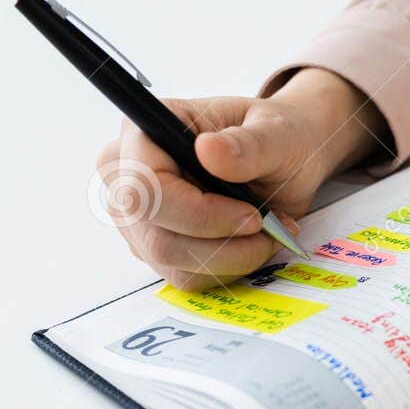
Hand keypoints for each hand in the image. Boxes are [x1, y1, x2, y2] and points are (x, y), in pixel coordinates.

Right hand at [95, 68, 387, 289]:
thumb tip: (209, 149)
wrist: (283, 158)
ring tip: (269, 229)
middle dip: (223, 244)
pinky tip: (252, 241)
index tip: (253, 216)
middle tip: (269, 226)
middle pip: (157, 238)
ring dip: (233, 257)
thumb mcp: (278, 131)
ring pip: (174, 264)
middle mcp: (126, 177)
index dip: (200, 214)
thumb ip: (248, 144)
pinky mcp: (154, 248)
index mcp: (143, 133)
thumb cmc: (276, 136)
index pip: (145, 191)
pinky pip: (187, 276)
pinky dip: (230, 266)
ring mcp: (136, 217)